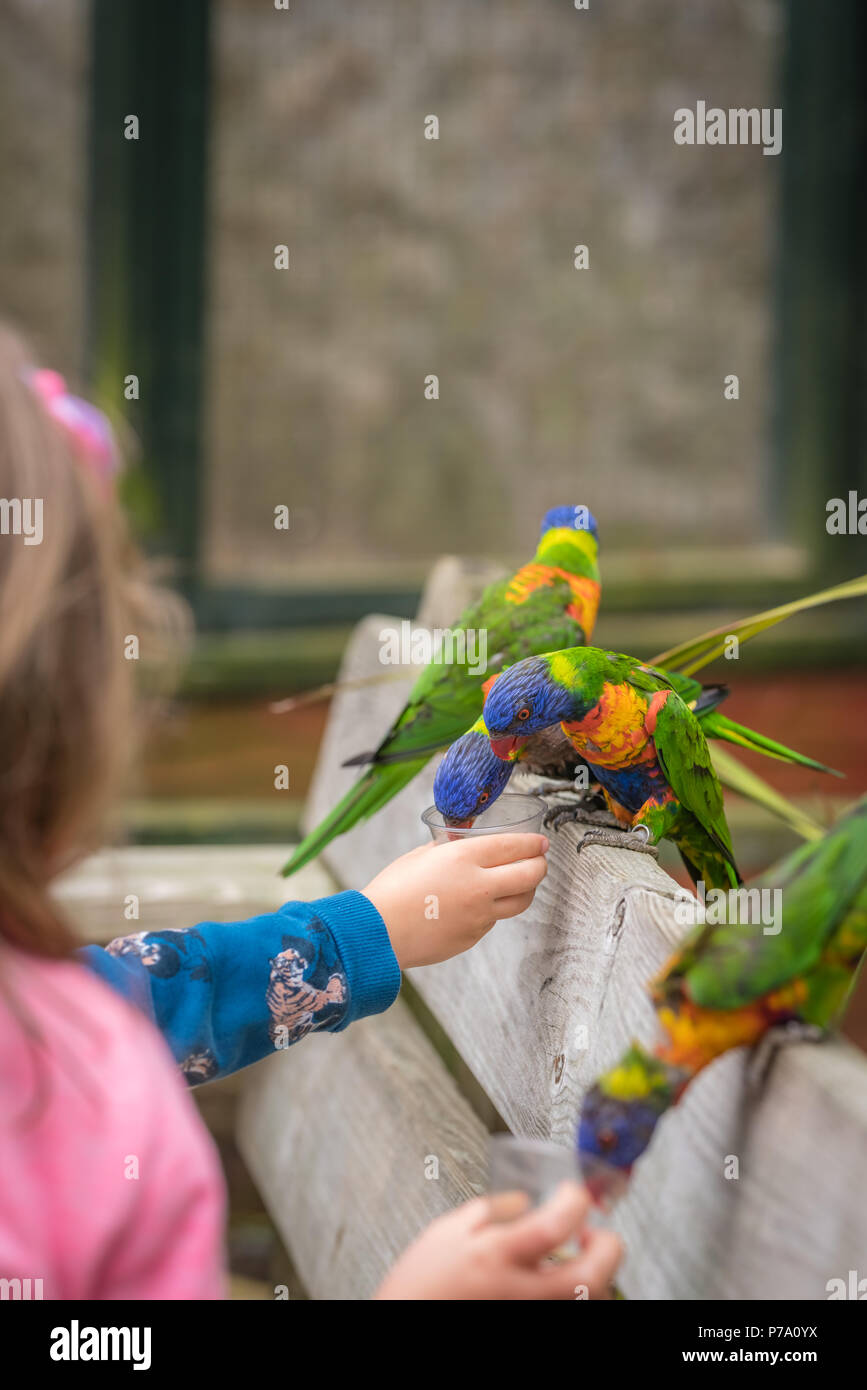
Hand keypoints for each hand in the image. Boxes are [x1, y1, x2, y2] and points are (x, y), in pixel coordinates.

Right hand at [362, 833, 548, 969]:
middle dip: (540, 866)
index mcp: (464, 858)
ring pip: (520, 902)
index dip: (533, 843)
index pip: (514, 847)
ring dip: (526, 890)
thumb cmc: (392, 889)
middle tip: (539, 861)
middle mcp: (479, 886)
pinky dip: (494, 909)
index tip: (540, 842)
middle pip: (529, 876)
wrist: (378, 931)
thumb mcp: (420, 855)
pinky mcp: (473, 937)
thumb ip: (447, 848)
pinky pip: (493, 920)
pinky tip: (480, 904)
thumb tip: (460, 843)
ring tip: (520, 883)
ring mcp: (479, 916)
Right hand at [373, 1181, 621, 1300]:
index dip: (576, 1201)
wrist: (406, 1321)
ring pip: (588, 1299)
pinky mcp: (528, 1322)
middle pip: (591, 1277)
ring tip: (580, 1256)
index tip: (574, 1192)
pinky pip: (568, 1307)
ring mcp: (527, 1313)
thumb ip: (490, 1210)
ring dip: (596, 1272)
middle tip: (596, 1232)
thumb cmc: (420, 1285)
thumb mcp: (446, 1232)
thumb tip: (526, 1200)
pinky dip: (576, 1292)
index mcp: (495, 1256)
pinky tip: (561, 1279)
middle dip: (608, 1248)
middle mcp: (518, 1291)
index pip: (555, 1226)